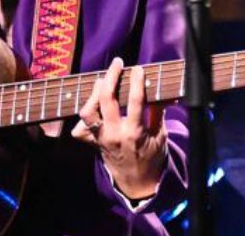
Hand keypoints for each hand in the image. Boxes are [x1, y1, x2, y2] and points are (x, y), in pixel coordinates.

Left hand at [72, 57, 167, 200]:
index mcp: (135, 133)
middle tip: (117, 63)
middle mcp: (114, 134)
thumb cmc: (152, 157)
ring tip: (102, 81)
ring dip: (93, 94)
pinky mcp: (93, 142)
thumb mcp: (161, 136)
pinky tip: (94, 105)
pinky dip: (85, 117)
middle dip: (110, 77)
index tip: (138, 68)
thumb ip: (159, 113)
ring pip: (87, 112)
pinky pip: (80, 130)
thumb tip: (165, 92)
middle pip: (106, 100)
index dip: (136, 81)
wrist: (136, 182)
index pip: (136, 101)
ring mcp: (101, 138)